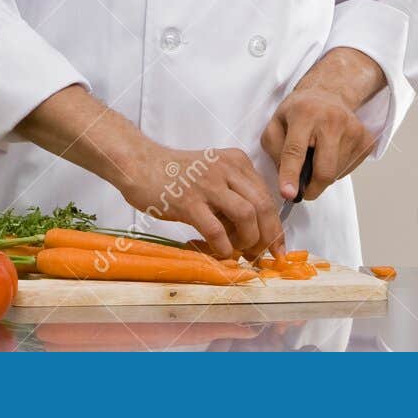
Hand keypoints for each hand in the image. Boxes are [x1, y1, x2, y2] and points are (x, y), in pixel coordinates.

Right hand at [116, 144, 283, 260]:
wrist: (140, 164)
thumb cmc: (176, 174)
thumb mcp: (213, 174)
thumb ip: (233, 195)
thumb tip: (254, 231)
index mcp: (237, 161)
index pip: (267, 195)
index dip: (276, 225)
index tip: (277, 247)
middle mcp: (227, 169)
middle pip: (263, 206)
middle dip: (268, 236)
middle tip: (262, 255)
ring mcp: (208, 184)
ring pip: (246, 215)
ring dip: (248, 240)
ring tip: (238, 252)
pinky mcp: (188, 201)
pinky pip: (216, 229)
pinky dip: (223, 247)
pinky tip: (219, 252)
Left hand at [263, 87, 376, 204]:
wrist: (330, 94)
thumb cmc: (301, 111)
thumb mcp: (276, 122)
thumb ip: (274, 149)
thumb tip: (287, 180)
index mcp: (304, 113)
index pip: (295, 150)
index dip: (290, 175)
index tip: (289, 194)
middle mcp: (331, 119)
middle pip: (324, 170)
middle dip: (311, 188)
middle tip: (303, 188)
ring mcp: (353, 129)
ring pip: (336, 173)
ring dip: (323, 175)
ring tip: (317, 155)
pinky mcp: (365, 140)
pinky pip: (348, 170)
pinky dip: (337, 169)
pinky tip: (331, 152)